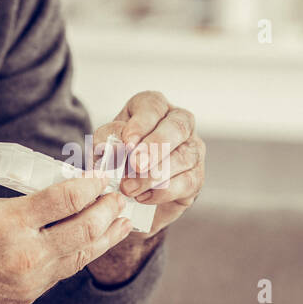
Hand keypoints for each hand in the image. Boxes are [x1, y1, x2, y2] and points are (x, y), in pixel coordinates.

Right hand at [0, 175, 131, 303]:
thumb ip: (27, 205)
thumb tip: (63, 197)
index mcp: (10, 223)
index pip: (66, 198)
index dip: (91, 184)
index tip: (101, 176)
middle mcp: (24, 254)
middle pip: (84, 228)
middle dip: (108, 209)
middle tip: (118, 196)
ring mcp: (29, 280)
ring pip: (82, 255)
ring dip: (106, 235)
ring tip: (122, 220)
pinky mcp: (28, 297)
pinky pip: (63, 271)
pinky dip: (82, 254)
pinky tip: (93, 243)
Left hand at [92, 91, 205, 239]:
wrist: (131, 189)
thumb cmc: (120, 157)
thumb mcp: (106, 144)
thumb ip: (108, 141)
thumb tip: (115, 146)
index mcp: (154, 108)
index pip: (153, 107)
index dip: (141, 124)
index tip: (128, 142)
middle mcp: (179, 123)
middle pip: (177, 127)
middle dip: (156, 147)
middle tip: (136, 164)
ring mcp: (192, 149)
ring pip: (183, 157)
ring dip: (154, 175)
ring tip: (130, 188)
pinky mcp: (196, 175)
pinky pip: (186, 182)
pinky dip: (162, 192)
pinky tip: (143, 196)